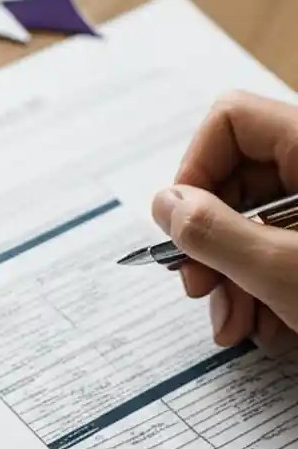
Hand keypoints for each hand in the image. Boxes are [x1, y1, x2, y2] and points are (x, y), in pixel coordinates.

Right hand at [152, 90, 297, 353]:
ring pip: (256, 222)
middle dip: (210, 244)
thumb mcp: (284, 269)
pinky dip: (266, 286)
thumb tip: (164, 203)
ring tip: (240, 327)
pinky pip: (283, 247)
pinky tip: (272, 325)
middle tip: (200, 289)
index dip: (195, 170)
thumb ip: (214, 232)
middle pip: (237, 178)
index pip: (230, 121)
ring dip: (233, 278)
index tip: (183, 226)